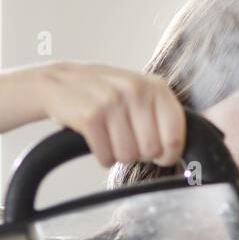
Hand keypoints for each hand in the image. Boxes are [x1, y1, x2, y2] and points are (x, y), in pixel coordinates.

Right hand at [31, 61, 185, 168]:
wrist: (58, 82)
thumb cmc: (106, 94)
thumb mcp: (140, 95)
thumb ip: (163, 116)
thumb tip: (180, 153)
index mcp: (156, 87)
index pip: (175, 137)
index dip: (167, 154)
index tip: (159, 154)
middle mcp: (136, 90)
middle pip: (151, 151)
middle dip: (138, 153)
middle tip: (125, 138)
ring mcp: (112, 101)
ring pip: (128, 156)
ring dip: (117, 154)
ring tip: (109, 135)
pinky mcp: (90, 116)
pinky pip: (106, 157)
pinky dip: (101, 156)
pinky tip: (96, 139)